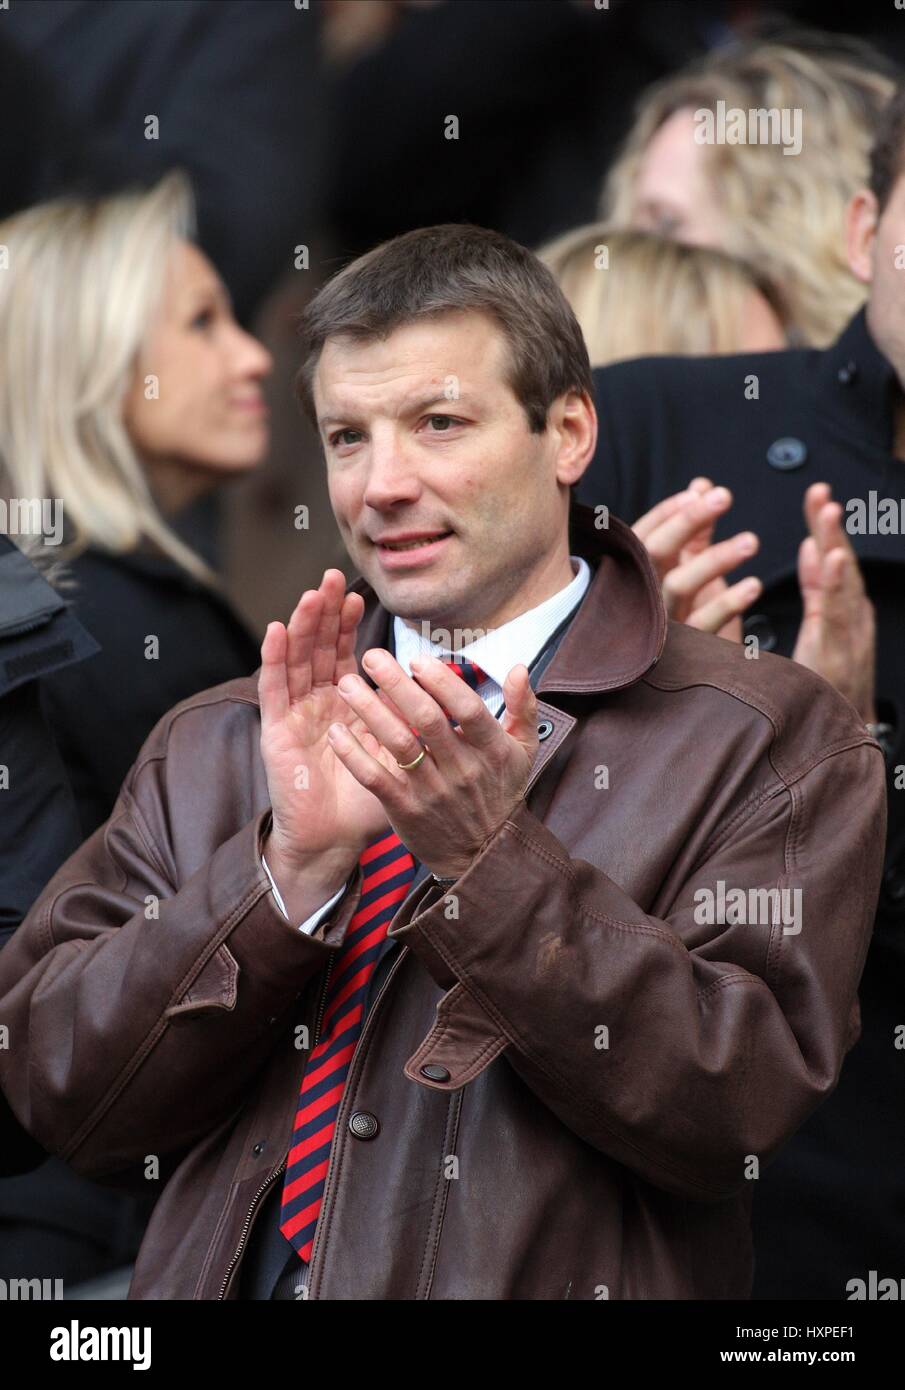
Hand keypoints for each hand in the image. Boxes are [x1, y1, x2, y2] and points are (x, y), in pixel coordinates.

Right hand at [258, 570, 398, 893]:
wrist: (333, 841)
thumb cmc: (367, 801)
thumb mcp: (400, 754)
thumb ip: (416, 724)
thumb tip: (447, 696)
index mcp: (344, 705)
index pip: (344, 654)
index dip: (348, 624)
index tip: (360, 594)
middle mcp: (316, 703)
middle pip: (318, 647)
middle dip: (324, 613)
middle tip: (332, 578)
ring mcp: (294, 715)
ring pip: (295, 659)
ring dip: (301, 625)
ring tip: (310, 594)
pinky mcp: (275, 732)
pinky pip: (273, 689)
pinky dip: (273, 658)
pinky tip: (277, 630)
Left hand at [326, 649, 538, 879]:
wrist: (484, 854)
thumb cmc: (499, 791)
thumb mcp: (523, 750)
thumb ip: (523, 707)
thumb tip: (517, 667)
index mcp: (491, 749)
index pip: (468, 709)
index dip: (442, 682)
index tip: (417, 659)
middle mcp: (462, 769)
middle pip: (427, 720)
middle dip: (397, 685)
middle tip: (371, 657)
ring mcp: (432, 791)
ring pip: (398, 745)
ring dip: (370, 711)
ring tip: (346, 684)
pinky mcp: (406, 810)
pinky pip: (376, 779)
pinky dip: (355, 755)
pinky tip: (336, 731)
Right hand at [633, 478, 761, 639]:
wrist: (670, 683)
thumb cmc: (678, 615)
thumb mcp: (683, 568)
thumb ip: (691, 530)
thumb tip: (701, 485)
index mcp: (635, 576)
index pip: (642, 536)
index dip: (669, 513)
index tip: (699, 492)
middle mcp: (640, 598)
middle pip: (655, 554)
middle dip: (688, 521)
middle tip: (723, 496)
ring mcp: (659, 625)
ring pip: (678, 586)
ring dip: (715, 560)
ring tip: (751, 541)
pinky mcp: (682, 654)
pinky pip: (704, 625)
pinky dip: (728, 604)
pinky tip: (752, 586)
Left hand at [792, 483, 875, 721]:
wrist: (845, 734)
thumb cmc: (828, 683)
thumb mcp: (820, 624)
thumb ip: (818, 588)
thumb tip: (811, 547)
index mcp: (840, 606)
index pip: (831, 557)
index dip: (823, 526)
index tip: (815, 495)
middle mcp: (851, 615)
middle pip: (840, 561)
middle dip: (830, 526)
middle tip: (820, 493)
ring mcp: (849, 633)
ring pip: (843, 581)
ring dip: (835, 543)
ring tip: (827, 511)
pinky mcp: (839, 651)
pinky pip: (838, 613)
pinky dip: (837, 583)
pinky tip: (833, 558)